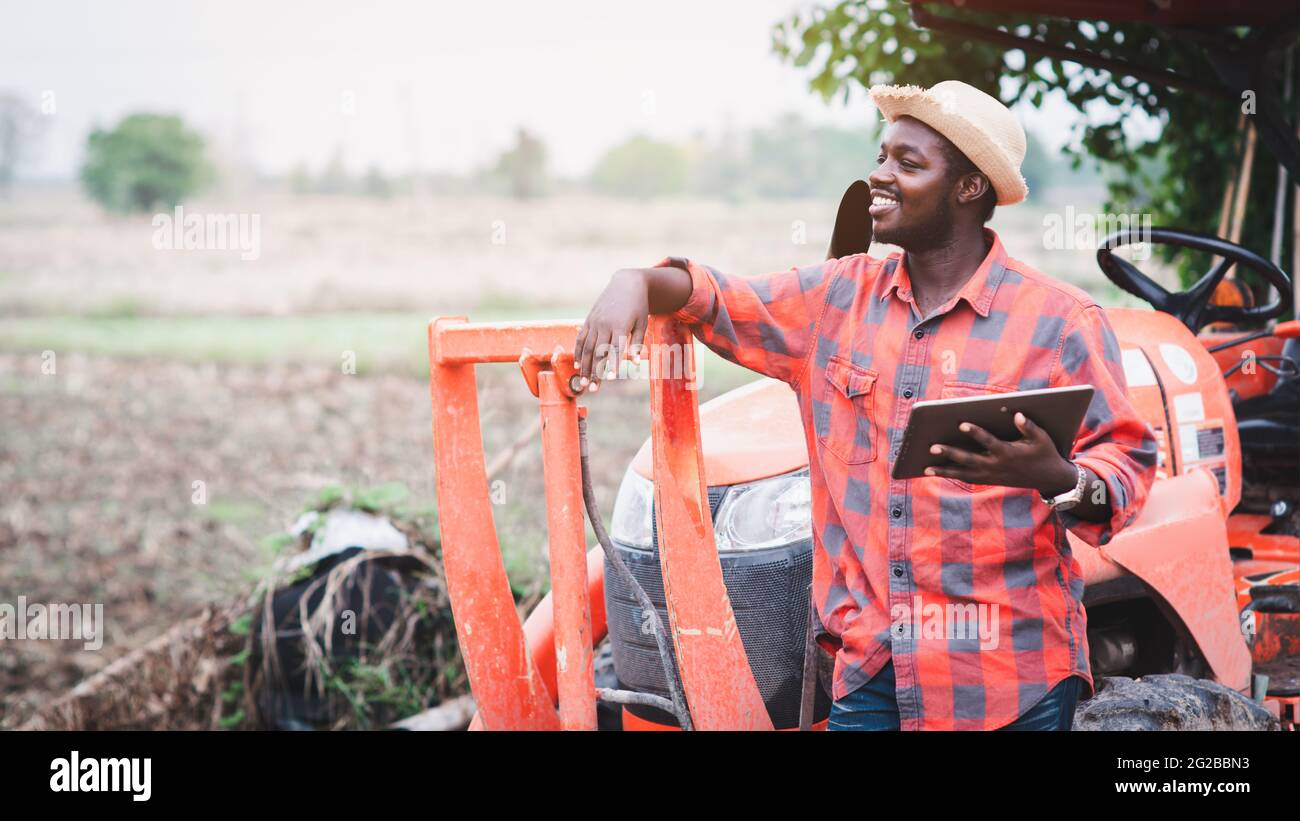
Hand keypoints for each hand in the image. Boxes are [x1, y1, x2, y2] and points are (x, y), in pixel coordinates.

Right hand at [575, 269, 649, 390]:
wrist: (626, 284)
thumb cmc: (638, 307)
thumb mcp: (642, 323)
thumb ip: (637, 343)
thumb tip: (633, 362)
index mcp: (621, 325)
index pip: (615, 349)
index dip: (612, 364)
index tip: (610, 378)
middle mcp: (605, 324)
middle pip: (598, 352)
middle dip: (595, 372)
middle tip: (593, 389)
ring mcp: (595, 322)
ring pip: (587, 347)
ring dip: (584, 367)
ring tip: (583, 382)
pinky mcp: (589, 320)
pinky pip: (581, 338)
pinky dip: (578, 352)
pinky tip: (578, 366)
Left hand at [923, 412, 1078, 495]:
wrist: (1050, 479)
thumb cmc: (1045, 453)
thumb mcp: (1042, 438)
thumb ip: (1028, 426)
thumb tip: (1016, 414)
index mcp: (1009, 453)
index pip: (988, 442)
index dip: (975, 432)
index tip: (961, 424)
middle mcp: (997, 466)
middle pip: (969, 460)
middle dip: (950, 454)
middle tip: (932, 447)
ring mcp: (992, 476)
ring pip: (965, 474)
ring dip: (945, 471)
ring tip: (926, 468)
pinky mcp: (991, 480)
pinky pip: (969, 478)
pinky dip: (954, 475)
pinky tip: (939, 472)